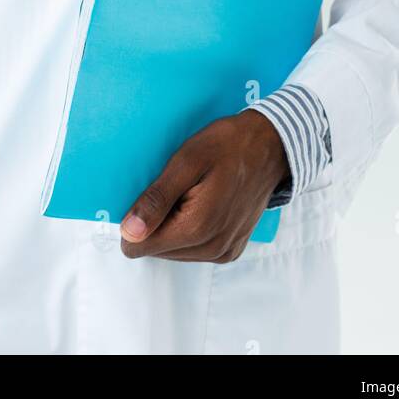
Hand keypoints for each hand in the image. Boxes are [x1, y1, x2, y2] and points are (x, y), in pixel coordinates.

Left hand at [119, 109, 288, 262]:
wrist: (270, 147)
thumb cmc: (226, 146)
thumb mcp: (186, 161)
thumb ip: (157, 199)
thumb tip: (129, 232)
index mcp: (197, 228)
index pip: (139, 246)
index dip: (137, 219)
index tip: (153, 193)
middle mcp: (211, 249)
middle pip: (156, 249)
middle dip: (158, 220)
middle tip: (178, 188)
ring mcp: (223, 252)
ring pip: (173, 251)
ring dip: (174, 224)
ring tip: (191, 192)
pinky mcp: (230, 250)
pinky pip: (193, 249)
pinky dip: (190, 228)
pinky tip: (201, 202)